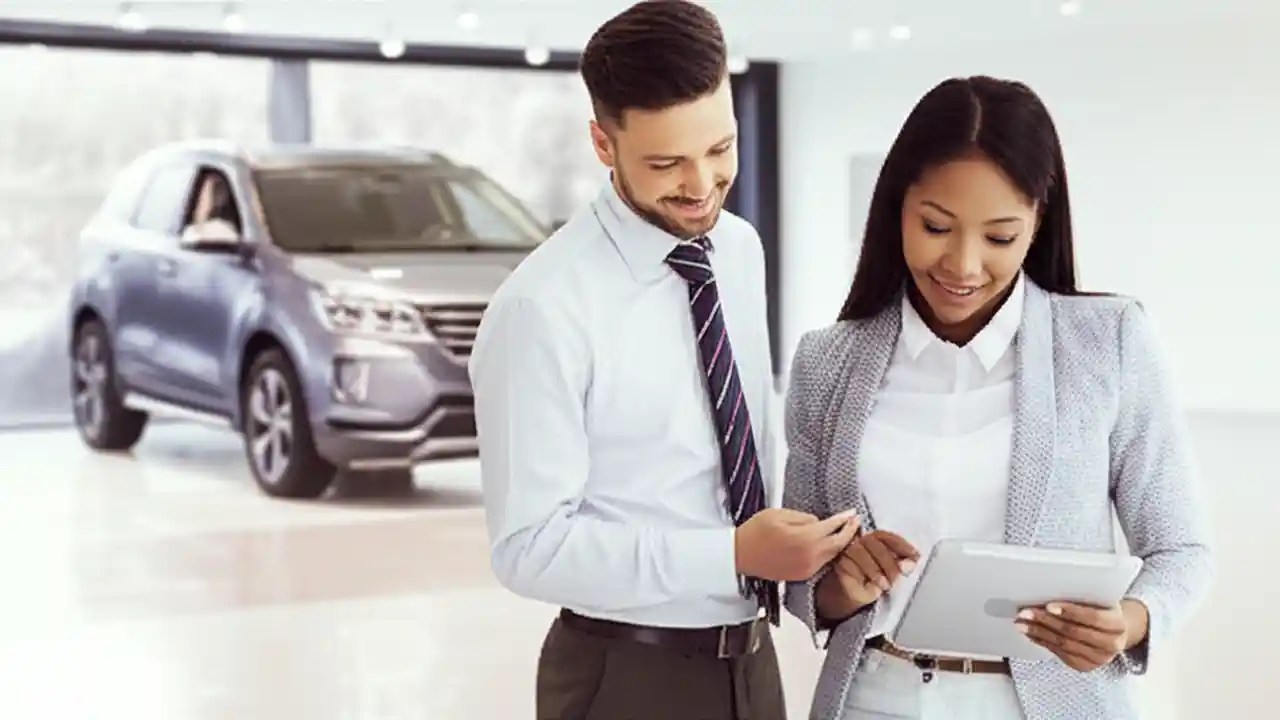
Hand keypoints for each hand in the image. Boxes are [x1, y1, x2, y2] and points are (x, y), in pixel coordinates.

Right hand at [735, 508, 860, 581]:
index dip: (845, 518)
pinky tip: (830, 545)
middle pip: (839, 543)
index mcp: (806, 538)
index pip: (834, 527)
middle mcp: (811, 556)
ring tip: (846, 532)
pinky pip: (823, 563)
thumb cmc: (756, 532)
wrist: (740, 555)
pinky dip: (830, 553)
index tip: (852, 512)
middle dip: (850, 531)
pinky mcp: (802, 575)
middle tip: (856, 521)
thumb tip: (820, 523)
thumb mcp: (779, 514)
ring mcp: (808, 568)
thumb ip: (804, 517)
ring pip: (833, 555)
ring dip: (841, 543)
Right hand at [831, 530, 919, 607]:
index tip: (915, 557)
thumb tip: (910, 565)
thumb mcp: (892, 573)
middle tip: (898, 576)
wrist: (853, 594)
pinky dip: (861, 575)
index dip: (902, 545)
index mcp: (875, 539)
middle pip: (874, 543)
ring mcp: (847, 550)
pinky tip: (869, 585)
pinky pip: (848, 564)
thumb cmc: (874, 580)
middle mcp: (859, 540)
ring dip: (875, 570)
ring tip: (885, 585)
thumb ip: (902, 565)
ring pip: (859, 552)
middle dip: (889, 561)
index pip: (887, 536)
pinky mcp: (838, 562)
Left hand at [1015, 600, 1148, 671]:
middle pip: (1073, 632)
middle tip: (1026, 612)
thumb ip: (1082, 598)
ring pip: (1063, 645)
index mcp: (1117, 624)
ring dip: (1039, 633)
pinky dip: (1043, 642)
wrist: (1116, 633)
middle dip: (1046, 621)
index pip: (1092, 617)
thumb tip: (1048, 590)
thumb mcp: (1100, 600)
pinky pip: (1060, 654)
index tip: (1048, 605)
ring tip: (1022, 623)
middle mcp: (1111, 644)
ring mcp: (1098, 658)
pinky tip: (1031, 634)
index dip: (1070, 611)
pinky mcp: (1085, 666)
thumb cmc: (1104, 610)